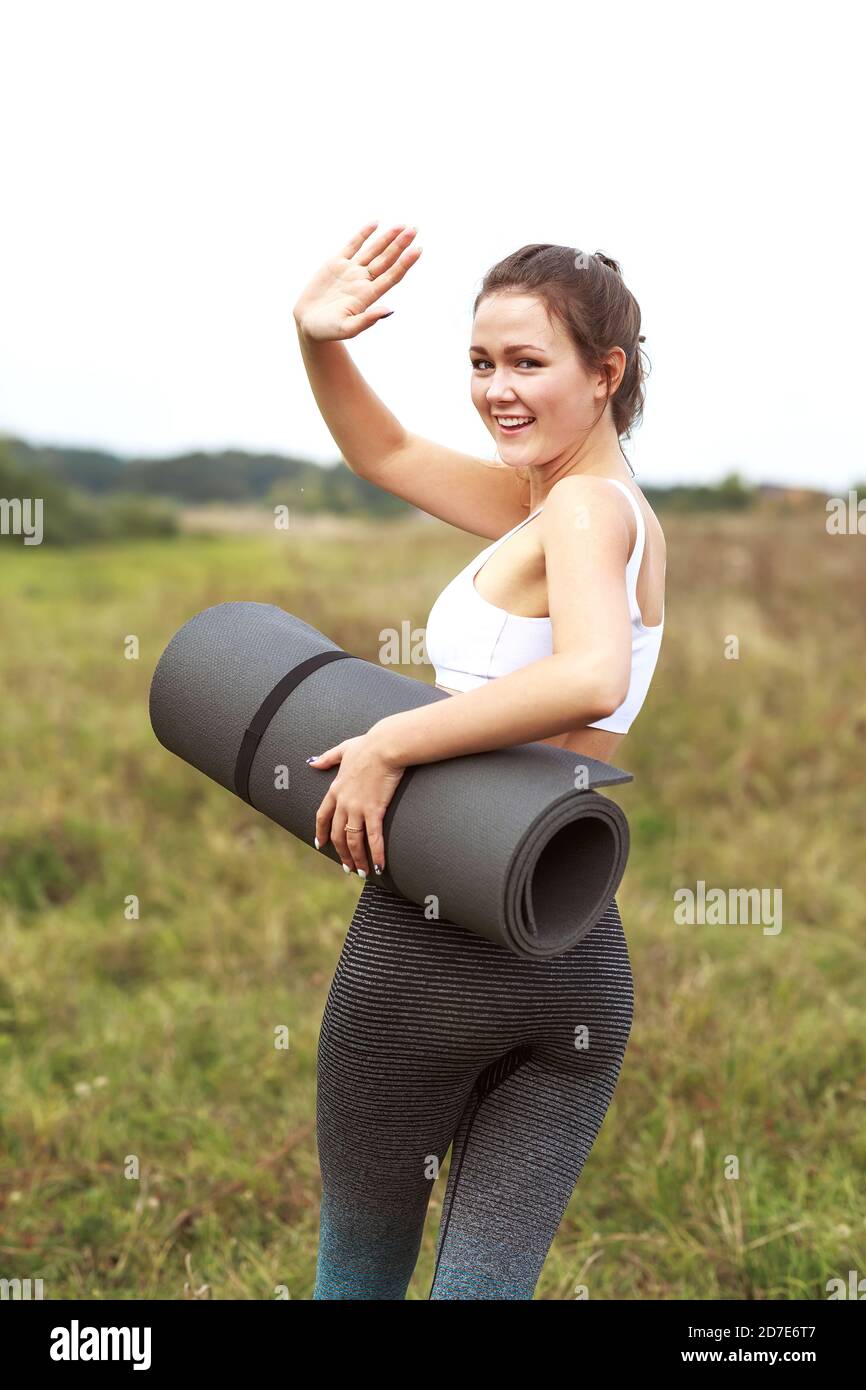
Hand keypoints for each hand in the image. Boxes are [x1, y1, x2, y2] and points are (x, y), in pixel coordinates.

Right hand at [292, 220, 421, 341]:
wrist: (307, 324)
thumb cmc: (327, 331)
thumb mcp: (347, 329)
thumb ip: (367, 321)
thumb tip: (388, 311)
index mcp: (368, 295)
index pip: (392, 276)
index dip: (405, 263)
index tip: (417, 250)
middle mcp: (363, 281)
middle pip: (386, 260)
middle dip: (400, 245)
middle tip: (414, 229)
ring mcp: (351, 271)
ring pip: (373, 250)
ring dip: (387, 238)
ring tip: (402, 226)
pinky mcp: (336, 264)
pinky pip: (353, 245)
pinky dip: (363, 234)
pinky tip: (376, 223)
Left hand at [307, 728, 406, 877]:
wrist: (385, 746)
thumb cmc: (368, 745)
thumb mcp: (343, 749)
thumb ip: (327, 757)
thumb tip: (312, 762)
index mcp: (335, 789)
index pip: (322, 816)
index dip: (320, 832)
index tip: (320, 845)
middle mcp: (343, 802)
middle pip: (337, 835)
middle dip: (341, 853)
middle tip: (347, 867)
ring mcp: (358, 808)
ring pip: (352, 841)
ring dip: (357, 859)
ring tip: (362, 872)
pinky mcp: (375, 811)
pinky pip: (373, 838)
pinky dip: (376, 854)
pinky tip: (379, 867)